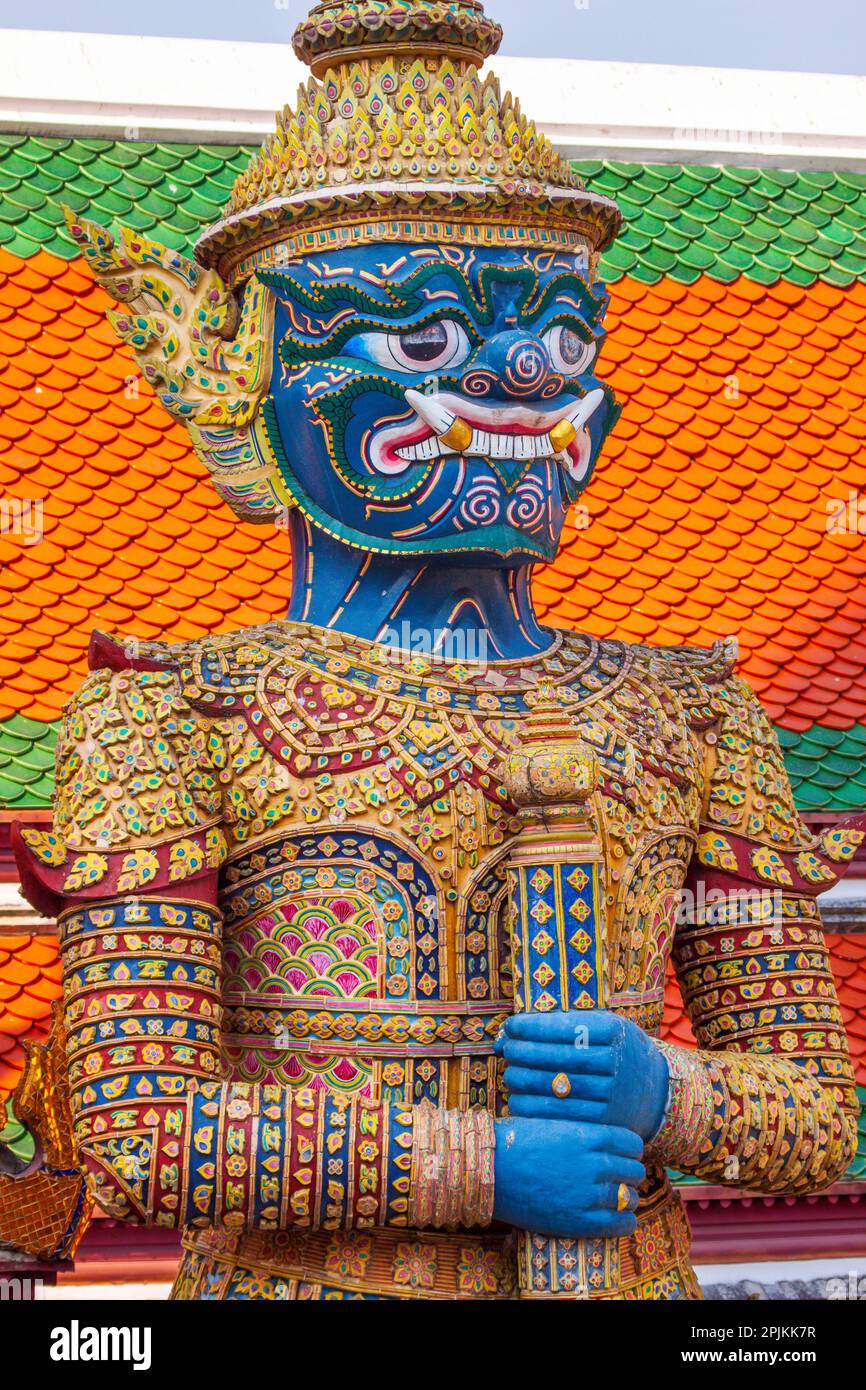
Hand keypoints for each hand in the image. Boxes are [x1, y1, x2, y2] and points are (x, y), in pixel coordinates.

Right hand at [493, 1115, 644, 1237]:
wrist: (490, 1171)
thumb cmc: (516, 1143)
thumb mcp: (554, 1126)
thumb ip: (582, 1134)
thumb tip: (605, 1143)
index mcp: (587, 1136)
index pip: (631, 1142)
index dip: (631, 1149)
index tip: (626, 1154)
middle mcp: (592, 1164)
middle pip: (633, 1170)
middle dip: (630, 1173)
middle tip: (621, 1177)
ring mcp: (587, 1194)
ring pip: (629, 1197)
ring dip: (628, 1198)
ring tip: (620, 1198)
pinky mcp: (578, 1221)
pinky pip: (619, 1223)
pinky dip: (626, 1221)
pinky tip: (621, 1218)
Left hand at [497, 1010, 668, 1140]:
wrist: (653, 1092)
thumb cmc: (616, 1050)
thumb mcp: (604, 1026)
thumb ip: (566, 1023)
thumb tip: (514, 1028)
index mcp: (613, 1032)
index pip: (564, 1027)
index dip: (532, 1027)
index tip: (511, 1026)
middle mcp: (614, 1061)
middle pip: (557, 1057)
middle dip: (523, 1052)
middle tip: (506, 1050)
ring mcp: (610, 1093)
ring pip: (554, 1086)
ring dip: (523, 1079)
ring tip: (510, 1072)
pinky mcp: (602, 1120)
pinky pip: (559, 1115)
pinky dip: (533, 1107)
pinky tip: (518, 1098)